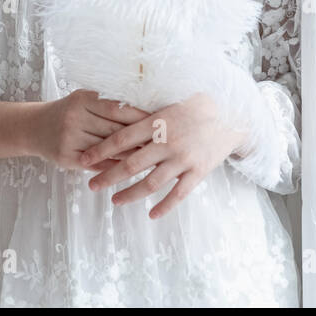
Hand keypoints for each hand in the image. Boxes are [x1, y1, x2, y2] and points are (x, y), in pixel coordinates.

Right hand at [28, 89, 151, 172]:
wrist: (35, 128)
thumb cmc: (69, 112)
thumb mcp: (85, 100)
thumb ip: (110, 103)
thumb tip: (147, 111)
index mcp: (82, 99)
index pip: (118, 108)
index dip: (140, 116)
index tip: (161, 121)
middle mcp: (74, 117)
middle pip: (115, 129)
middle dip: (140, 137)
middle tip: (163, 142)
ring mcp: (69, 138)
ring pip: (108, 149)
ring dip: (131, 154)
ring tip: (152, 156)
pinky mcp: (65, 158)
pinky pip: (97, 164)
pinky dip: (115, 166)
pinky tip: (130, 168)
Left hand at [78, 92, 245, 219]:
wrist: (232, 114)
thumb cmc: (195, 105)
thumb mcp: (168, 102)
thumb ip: (144, 111)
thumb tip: (114, 109)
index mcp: (157, 122)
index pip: (121, 139)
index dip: (100, 151)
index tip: (83, 159)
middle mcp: (168, 142)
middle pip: (131, 164)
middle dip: (108, 177)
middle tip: (91, 185)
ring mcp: (184, 159)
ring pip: (151, 183)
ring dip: (130, 194)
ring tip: (114, 201)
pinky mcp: (199, 172)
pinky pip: (178, 194)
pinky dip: (164, 206)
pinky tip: (151, 214)